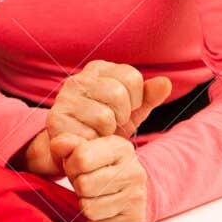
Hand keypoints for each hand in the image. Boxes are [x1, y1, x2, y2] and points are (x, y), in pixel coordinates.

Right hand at [47, 60, 171, 141]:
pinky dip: (94, 142)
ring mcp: (64, 98)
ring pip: (104, 115)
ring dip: (108, 132)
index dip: (136, 100)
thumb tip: (165, 83)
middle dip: (122, 116)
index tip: (125, 110)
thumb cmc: (106, 128)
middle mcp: (78, 79)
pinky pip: (89, 134)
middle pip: (118, 94)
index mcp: (98, 69)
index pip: (132, 77)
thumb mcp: (131, 112)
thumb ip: (148, 97)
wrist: (76, 151)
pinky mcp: (55, 120)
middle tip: (113, 125)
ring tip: (100, 132)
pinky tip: (88, 140)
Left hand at [50, 132, 148, 221]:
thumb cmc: (98, 166)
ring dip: (84, 204)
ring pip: (89, 208)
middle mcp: (134, 172)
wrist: (126, 189)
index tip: (77, 167)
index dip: (71, 165)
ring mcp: (136, 198)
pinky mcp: (133, 221)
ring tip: (93, 195)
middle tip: (84, 183)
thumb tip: (57, 144)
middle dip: (77, 185)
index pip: (81, 158)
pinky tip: (102, 210)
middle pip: (84, 185)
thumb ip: (67, 143)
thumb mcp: (84, 148)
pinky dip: (93, 221)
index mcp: (122, 148)